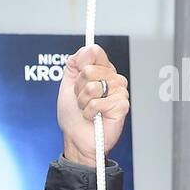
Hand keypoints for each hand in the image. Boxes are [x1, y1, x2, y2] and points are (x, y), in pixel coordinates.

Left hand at [57, 43, 129, 164]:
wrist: (76, 140)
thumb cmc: (73, 117)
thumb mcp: (67, 85)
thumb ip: (74, 63)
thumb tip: (87, 49)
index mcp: (101, 70)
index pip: (94, 51)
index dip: (81, 67)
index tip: (78, 81)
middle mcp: (112, 78)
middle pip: (89, 69)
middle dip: (79, 89)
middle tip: (82, 100)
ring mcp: (119, 91)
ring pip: (93, 86)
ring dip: (84, 102)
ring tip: (87, 110)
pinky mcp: (122, 105)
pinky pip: (98, 102)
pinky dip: (90, 113)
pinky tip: (95, 118)